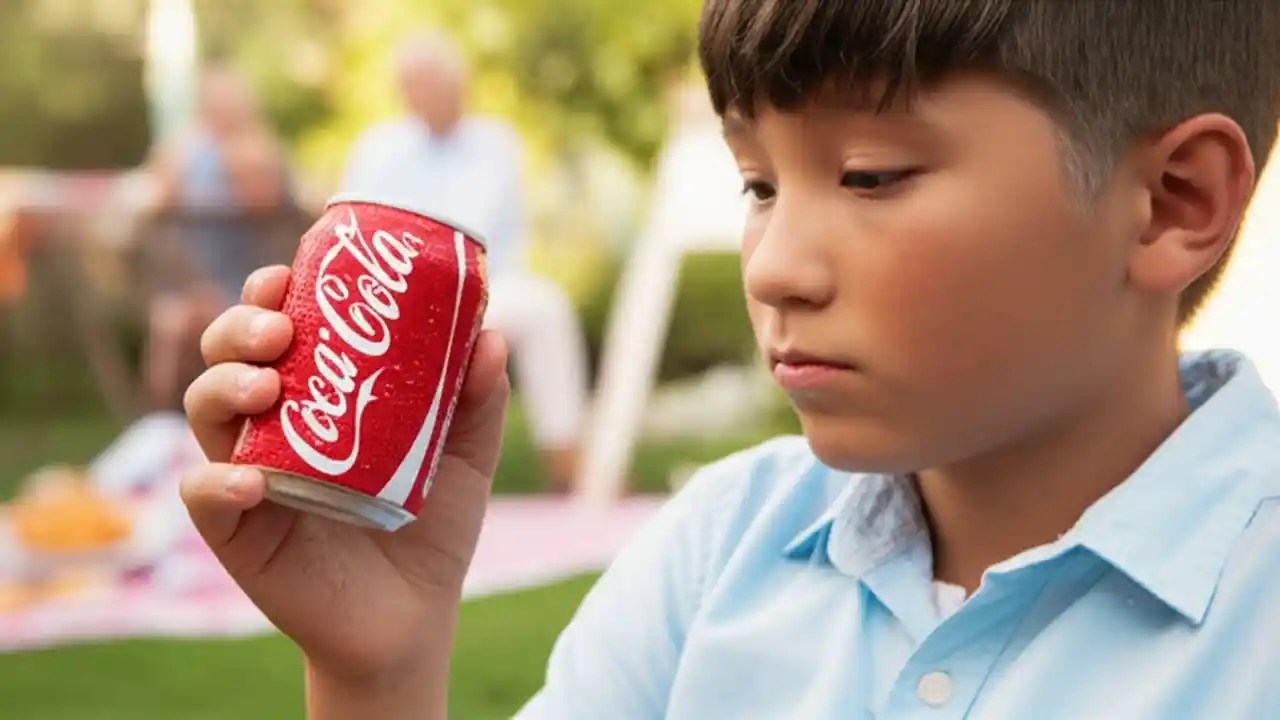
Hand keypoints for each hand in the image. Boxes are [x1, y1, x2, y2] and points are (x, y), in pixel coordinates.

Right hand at [181, 265, 509, 684]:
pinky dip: (217, 484)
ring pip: (204, 413)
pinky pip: (204, 499)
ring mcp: (249, 475)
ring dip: (224, 386)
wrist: (416, 615)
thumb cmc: (432, 526)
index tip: (290, 272)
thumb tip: (492, 336)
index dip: (270, 292)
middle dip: (239, 329)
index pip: (277, 327)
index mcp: (316, 395)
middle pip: (226, 356)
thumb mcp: (465, 456)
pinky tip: (250, 481)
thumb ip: (477, 400)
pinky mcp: (239, 533)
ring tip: (266, 386)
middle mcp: (272, 427)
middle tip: (279, 331)